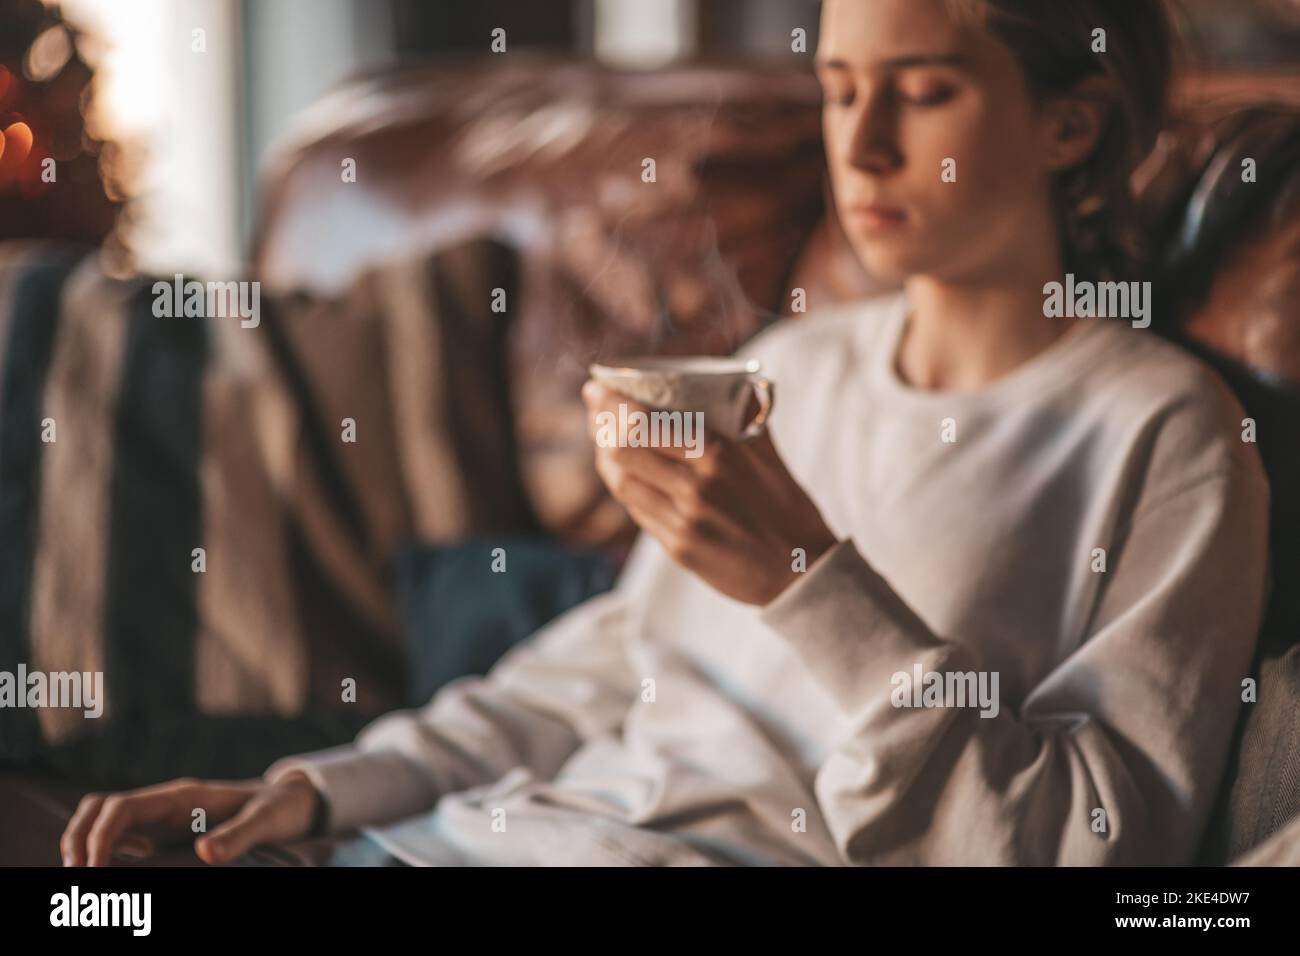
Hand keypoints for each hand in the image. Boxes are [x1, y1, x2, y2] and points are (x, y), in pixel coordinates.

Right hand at [60, 772, 321, 866]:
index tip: (93, 869)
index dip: (98, 836)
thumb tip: (205, 854)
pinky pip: (123, 835)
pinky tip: (115, 870)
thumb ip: (237, 837)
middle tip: (79, 875)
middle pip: (100, 809)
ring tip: (88, 876)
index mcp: (182, 796)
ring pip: (106, 820)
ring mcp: (163, 816)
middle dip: (79, 838)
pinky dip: (106, 851)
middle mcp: (165, 803)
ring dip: (87, 843)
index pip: (120, 807)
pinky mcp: (167, 831)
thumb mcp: (265, 823)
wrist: (292, 801)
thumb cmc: (279, 809)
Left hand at [583, 381, 837, 604]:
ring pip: (622, 483)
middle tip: (595, 411)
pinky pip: (638, 513)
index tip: (597, 387)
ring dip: (607, 460)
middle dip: (601, 426)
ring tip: (605, 444)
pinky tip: (627, 477)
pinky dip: (627, 490)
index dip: (612, 403)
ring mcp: (684, 520)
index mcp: (718, 454)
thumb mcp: (769, 455)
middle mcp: (695, 486)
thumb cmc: (788, 510)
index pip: (646, 421)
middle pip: (623, 448)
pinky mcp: (678, 548)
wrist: (800, 572)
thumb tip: (730, 386)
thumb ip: (744, 420)